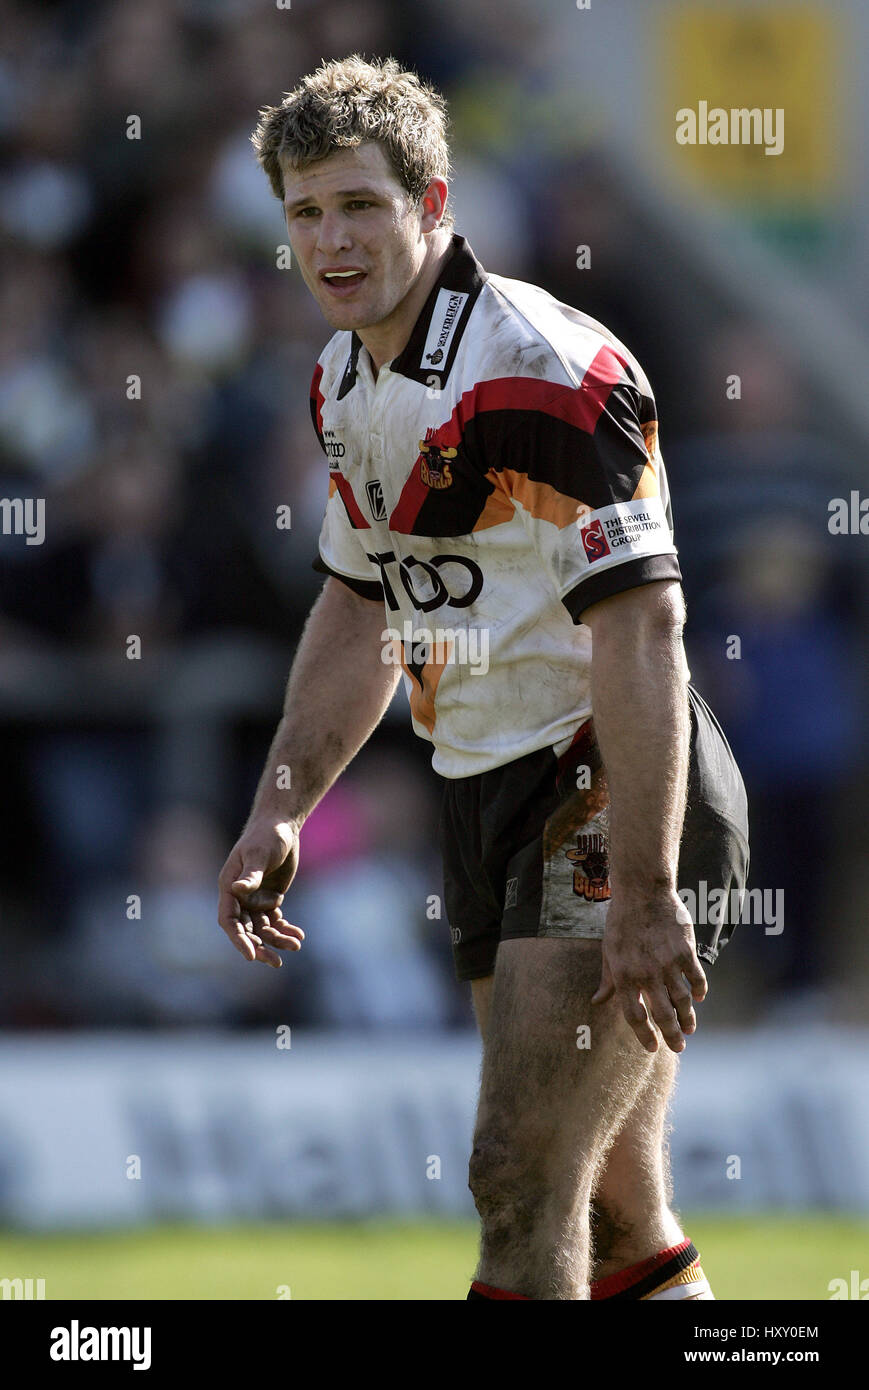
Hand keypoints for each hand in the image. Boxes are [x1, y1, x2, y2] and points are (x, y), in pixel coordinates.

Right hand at [217, 820, 304, 967]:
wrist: (282, 827)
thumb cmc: (266, 836)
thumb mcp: (259, 854)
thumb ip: (250, 875)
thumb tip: (237, 890)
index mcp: (229, 887)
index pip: (229, 920)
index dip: (238, 940)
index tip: (251, 956)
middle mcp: (240, 897)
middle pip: (246, 930)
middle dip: (260, 947)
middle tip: (276, 962)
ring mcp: (255, 900)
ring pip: (263, 928)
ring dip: (277, 940)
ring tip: (296, 945)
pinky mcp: (271, 899)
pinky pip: (276, 921)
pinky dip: (286, 929)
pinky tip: (299, 935)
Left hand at [591, 890, 706, 1052]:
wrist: (642, 892)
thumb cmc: (621, 922)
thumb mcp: (608, 951)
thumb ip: (607, 980)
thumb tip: (597, 1001)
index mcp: (624, 975)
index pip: (635, 1016)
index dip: (644, 1036)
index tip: (652, 1047)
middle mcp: (646, 974)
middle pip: (662, 1015)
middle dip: (672, 1036)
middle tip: (679, 1047)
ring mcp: (668, 963)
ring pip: (681, 1001)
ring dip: (687, 1019)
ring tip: (689, 1029)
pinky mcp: (685, 951)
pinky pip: (696, 978)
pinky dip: (699, 991)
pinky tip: (698, 999)